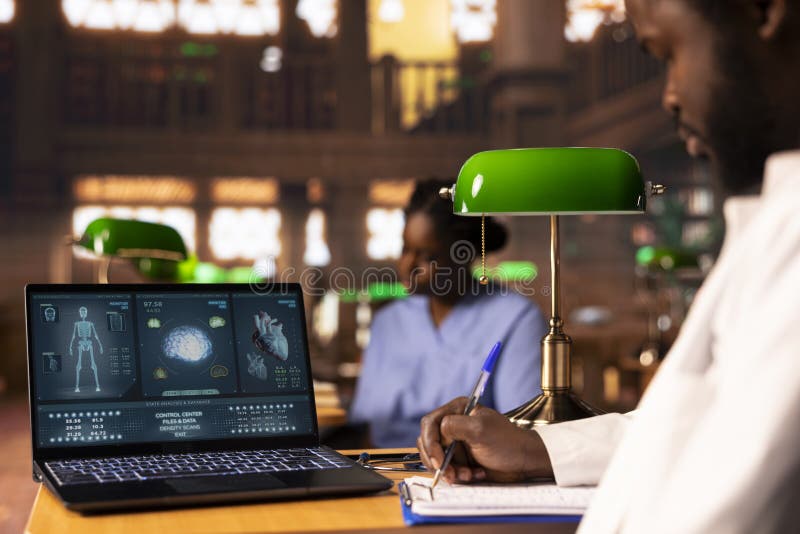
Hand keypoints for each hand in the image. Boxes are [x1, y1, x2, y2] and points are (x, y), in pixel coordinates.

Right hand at [417, 397, 553, 483]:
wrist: (523, 461)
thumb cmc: (506, 442)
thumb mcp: (480, 429)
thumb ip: (455, 425)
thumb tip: (439, 431)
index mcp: (457, 410)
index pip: (430, 423)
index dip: (430, 442)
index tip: (438, 460)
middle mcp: (453, 425)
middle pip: (428, 442)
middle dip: (437, 460)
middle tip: (450, 473)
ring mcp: (455, 443)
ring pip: (435, 458)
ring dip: (449, 470)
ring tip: (468, 475)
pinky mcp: (459, 459)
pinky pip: (446, 469)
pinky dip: (458, 476)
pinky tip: (475, 474)